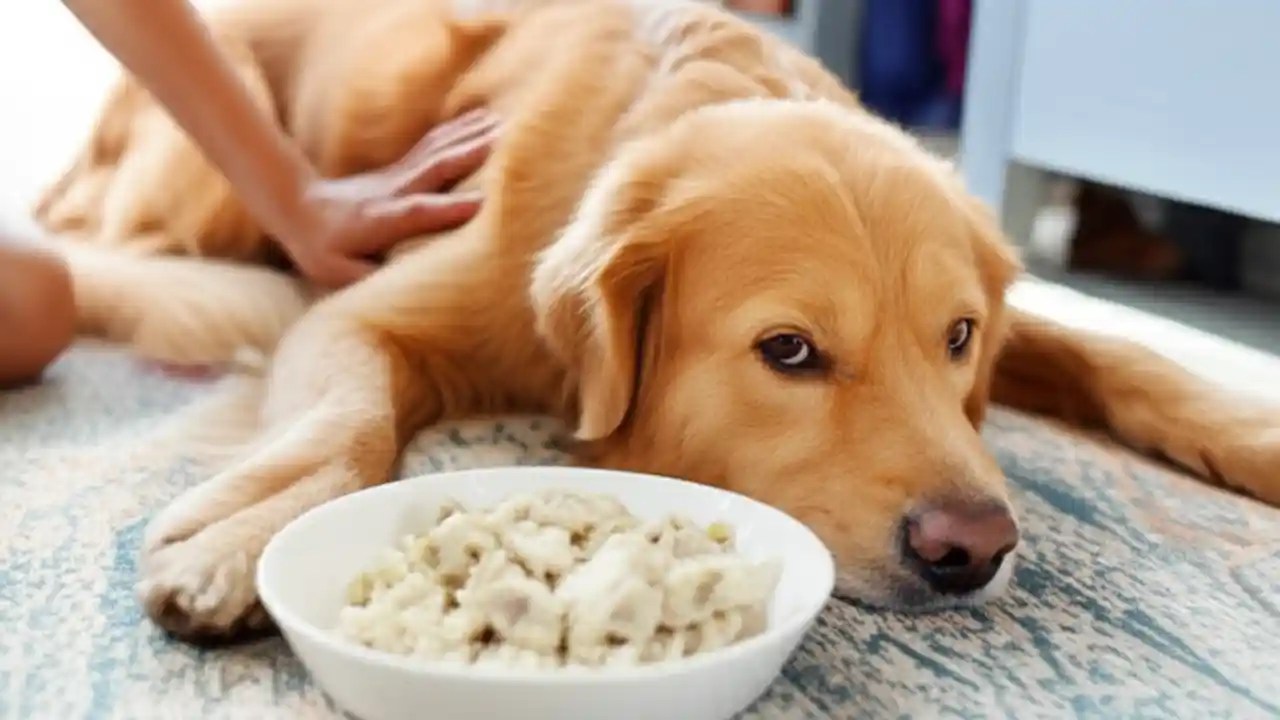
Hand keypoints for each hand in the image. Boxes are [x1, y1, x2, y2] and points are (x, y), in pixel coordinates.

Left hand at [283, 109, 499, 287]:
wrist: (298, 205)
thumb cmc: (321, 246)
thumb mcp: (334, 271)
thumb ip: (366, 276)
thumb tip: (400, 286)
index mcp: (381, 219)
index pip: (417, 212)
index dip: (448, 208)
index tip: (484, 204)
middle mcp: (394, 191)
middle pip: (436, 167)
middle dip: (472, 155)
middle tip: (508, 142)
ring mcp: (398, 175)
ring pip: (439, 149)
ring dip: (473, 135)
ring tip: (506, 124)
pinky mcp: (402, 167)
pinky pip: (435, 144)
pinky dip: (461, 129)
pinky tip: (484, 118)